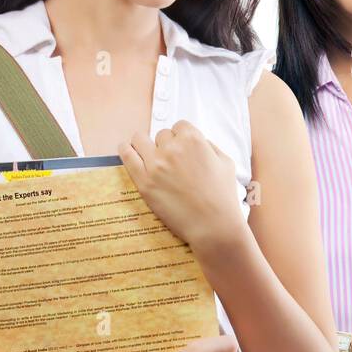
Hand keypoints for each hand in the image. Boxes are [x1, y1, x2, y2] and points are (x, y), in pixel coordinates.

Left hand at [119, 120, 247, 252]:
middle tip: (171, 159)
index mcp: (194, 140)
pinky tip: (126, 149)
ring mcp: (155, 164)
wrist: (213, 225)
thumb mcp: (226, 163)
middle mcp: (172, 148)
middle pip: (162, 135)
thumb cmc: (222, 197)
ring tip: (145, 150)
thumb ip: (210, 147)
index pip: (180, 126)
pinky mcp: (143, 181)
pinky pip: (127, 156)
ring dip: (145, 143)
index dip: (181, 136)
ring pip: (141, 140)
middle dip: (166, 144)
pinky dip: (126, 149)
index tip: (180, 146)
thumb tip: (198, 143)